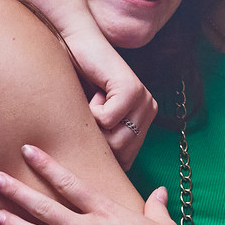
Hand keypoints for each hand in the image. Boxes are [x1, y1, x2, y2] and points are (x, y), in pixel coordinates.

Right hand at [59, 20, 156, 167]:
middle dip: (96, 140)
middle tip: (88, 115)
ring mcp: (143, 99)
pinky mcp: (132, 89)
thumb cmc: (76, 82)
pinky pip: (107, 120)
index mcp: (143, 119)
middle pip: (120, 154)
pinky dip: (92, 109)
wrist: (76, 41)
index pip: (126, 161)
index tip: (86, 141)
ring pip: (115, 140)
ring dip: (93, 124)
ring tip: (93, 101)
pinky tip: (95, 90)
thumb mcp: (90, 119)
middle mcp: (148, 110)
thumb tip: (93, 182)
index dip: (103, 157)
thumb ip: (99, 142)